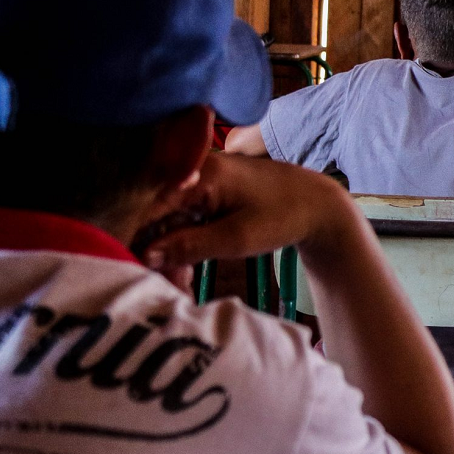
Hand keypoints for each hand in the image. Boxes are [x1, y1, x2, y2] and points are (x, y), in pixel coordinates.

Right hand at [141, 152, 356, 270]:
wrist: (317, 204)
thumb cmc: (283, 216)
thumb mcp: (237, 238)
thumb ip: (189, 246)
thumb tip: (145, 255)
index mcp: (199, 172)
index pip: (147, 207)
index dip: (136, 241)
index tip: (138, 272)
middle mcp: (193, 168)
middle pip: (153, 214)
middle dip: (153, 251)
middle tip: (170, 284)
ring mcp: (199, 178)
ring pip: (165, 219)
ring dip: (167, 252)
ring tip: (180, 282)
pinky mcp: (205, 190)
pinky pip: (179, 218)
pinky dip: (180, 243)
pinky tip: (185, 269)